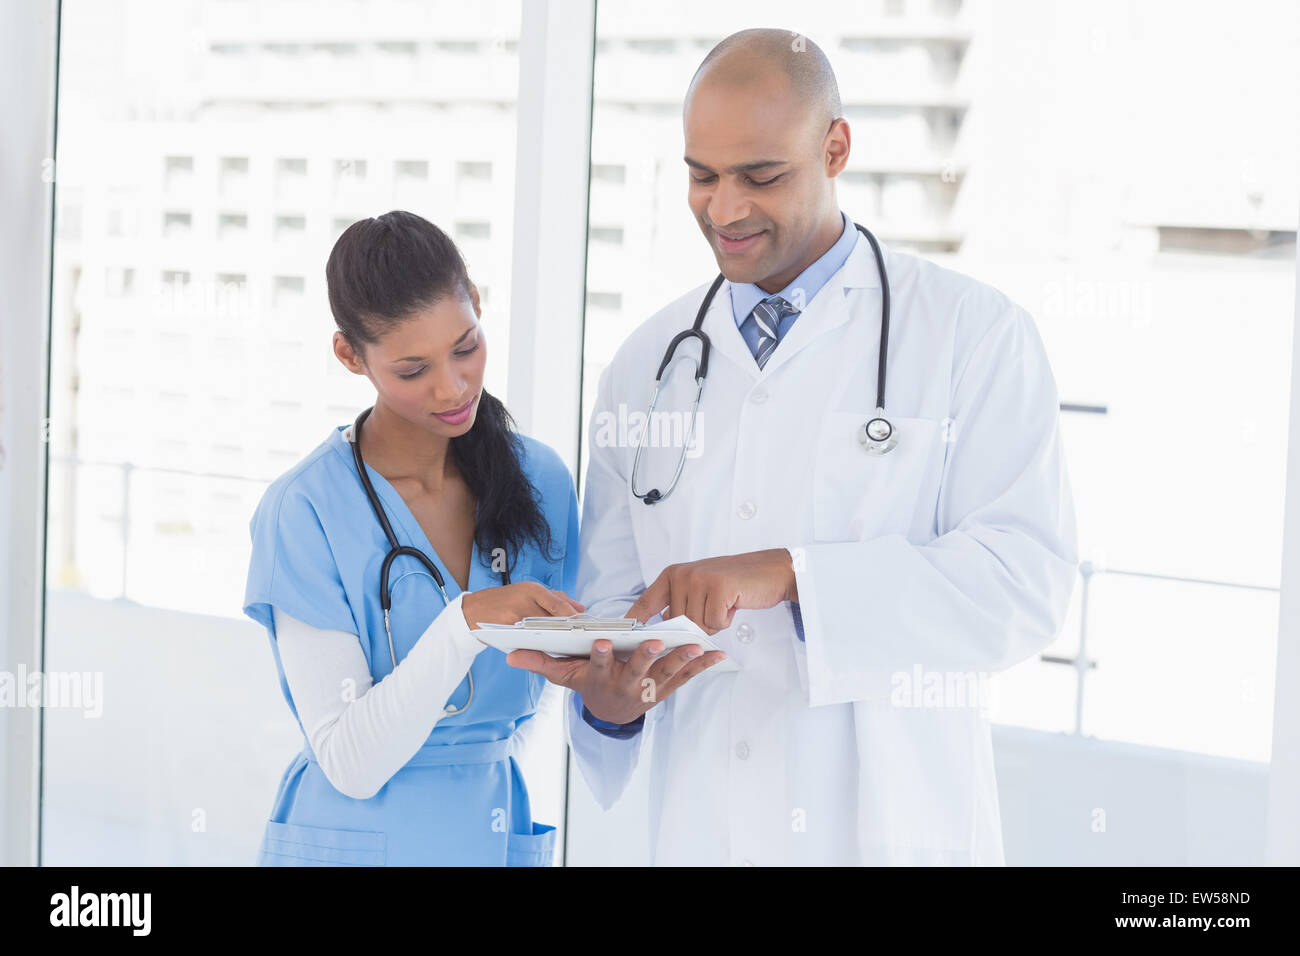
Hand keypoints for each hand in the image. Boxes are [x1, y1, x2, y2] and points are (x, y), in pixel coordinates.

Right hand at [461, 582, 584, 637]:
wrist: (473, 611)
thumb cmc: (504, 601)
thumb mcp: (528, 592)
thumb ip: (555, 598)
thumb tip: (580, 608)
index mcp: (532, 589)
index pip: (557, 602)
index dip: (571, 614)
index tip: (584, 624)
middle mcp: (524, 601)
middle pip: (551, 617)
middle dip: (566, 628)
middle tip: (579, 637)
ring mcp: (515, 616)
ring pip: (541, 629)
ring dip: (555, 637)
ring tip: (567, 644)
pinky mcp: (507, 630)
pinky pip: (528, 639)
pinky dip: (539, 643)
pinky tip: (548, 648)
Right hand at [505, 637, 725, 724]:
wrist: (611, 714)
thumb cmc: (588, 685)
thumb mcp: (564, 676)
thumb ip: (541, 663)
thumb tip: (510, 655)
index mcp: (601, 679)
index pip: (598, 666)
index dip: (600, 656)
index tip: (602, 643)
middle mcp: (626, 684)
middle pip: (636, 669)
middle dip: (644, 656)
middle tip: (652, 642)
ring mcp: (649, 688)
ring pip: (666, 672)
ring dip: (681, 659)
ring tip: (694, 645)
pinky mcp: (668, 687)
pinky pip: (687, 676)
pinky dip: (702, 664)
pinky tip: (718, 652)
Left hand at [625, 548, 796, 634]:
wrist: (770, 571)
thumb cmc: (734, 585)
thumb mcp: (700, 589)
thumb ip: (679, 606)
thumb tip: (662, 630)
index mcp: (672, 575)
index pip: (644, 604)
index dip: (631, 624)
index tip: (613, 638)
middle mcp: (681, 575)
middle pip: (675, 624)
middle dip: (696, 625)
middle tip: (715, 608)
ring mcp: (698, 579)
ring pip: (695, 626)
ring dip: (713, 622)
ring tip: (724, 603)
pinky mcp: (717, 586)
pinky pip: (714, 622)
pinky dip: (726, 619)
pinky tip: (733, 603)